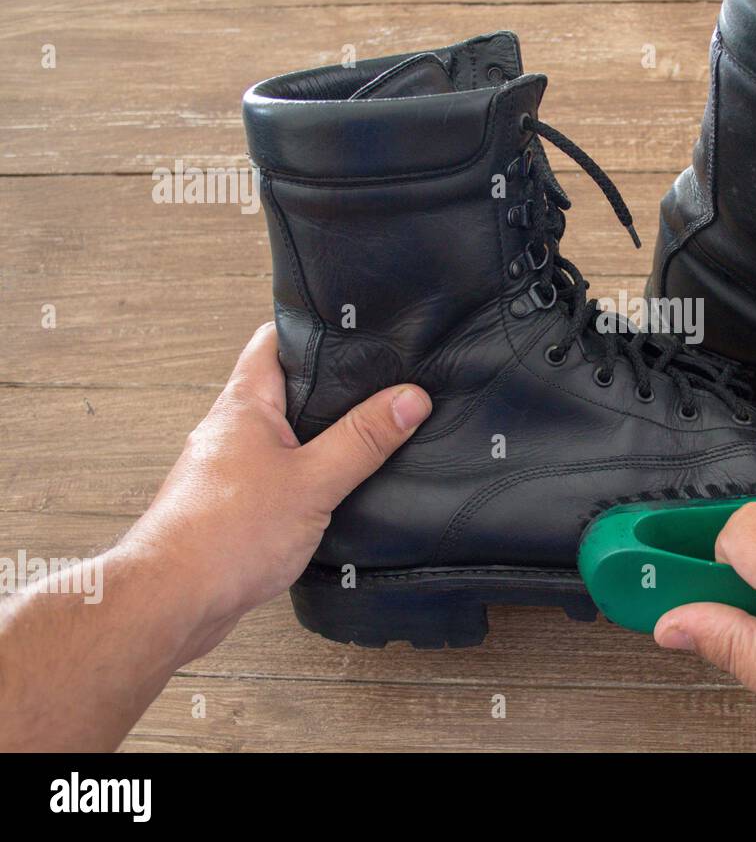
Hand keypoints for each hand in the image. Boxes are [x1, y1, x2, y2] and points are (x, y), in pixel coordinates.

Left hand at [120, 323, 431, 654]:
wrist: (172, 602)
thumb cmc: (222, 538)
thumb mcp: (313, 481)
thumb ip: (363, 439)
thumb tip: (408, 400)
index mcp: (244, 406)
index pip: (273, 342)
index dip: (312, 330)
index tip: (353, 329)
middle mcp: (229, 430)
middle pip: (282, 389)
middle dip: (330, 390)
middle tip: (375, 386)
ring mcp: (227, 469)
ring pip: (280, 437)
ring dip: (316, 440)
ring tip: (361, 440)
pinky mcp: (231, 507)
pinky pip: (274, 477)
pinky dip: (304, 478)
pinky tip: (330, 495)